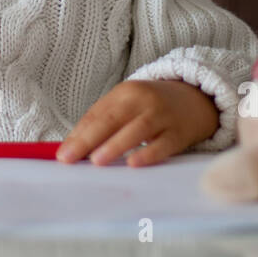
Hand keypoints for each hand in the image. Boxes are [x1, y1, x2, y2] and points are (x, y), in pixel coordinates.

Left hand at [56, 80, 219, 166]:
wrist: (196, 99)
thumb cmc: (152, 107)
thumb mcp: (127, 106)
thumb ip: (103, 123)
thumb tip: (72, 148)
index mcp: (125, 92)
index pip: (97, 113)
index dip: (78, 134)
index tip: (62, 154)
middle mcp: (143, 100)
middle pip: (112, 119)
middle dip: (88, 139)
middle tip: (70, 158)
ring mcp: (162, 115)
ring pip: (137, 130)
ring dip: (115, 145)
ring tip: (96, 161)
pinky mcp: (179, 133)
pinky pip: (163, 144)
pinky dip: (148, 154)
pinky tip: (134, 164)